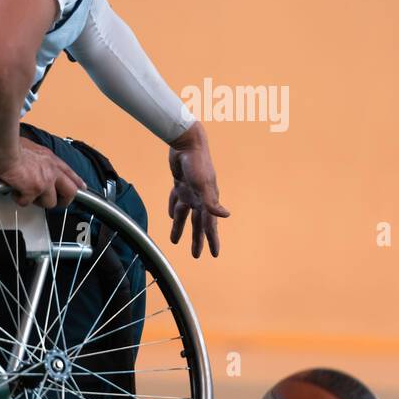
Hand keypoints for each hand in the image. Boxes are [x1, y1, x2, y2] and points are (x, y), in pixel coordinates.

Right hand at [0, 137, 84, 207]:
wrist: (6, 149)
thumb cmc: (14, 146)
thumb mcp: (35, 149)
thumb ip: (40, 159)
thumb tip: (35, 163)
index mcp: (52, 160)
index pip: (71, 173)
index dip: (77, 183)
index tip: (81, 187)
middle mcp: (52, 171)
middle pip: (71, 192)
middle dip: (65, 200)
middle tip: (57, 202)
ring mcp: (45, 182)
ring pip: (50, 203)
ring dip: (37, 201)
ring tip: (27, 194)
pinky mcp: (33, 190)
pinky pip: (27, 202)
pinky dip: (19, 199)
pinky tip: (14, 192)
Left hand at [167, 122, 229, 257]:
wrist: (186, 143)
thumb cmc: (197, 163)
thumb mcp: (203, 184)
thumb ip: (212, 202)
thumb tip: (226, 216)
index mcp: (208, 200)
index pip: (210, 226)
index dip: (212, 241)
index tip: (214, 255)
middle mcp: (200, 198)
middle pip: (198, 224)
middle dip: (197, 240)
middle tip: (196, 255)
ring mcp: (190, 191)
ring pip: (185, 215)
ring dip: (181, 228)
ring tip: (176, 242)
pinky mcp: (180, 184)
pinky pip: (176, 200)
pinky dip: (174, 209)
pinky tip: (172, 215)